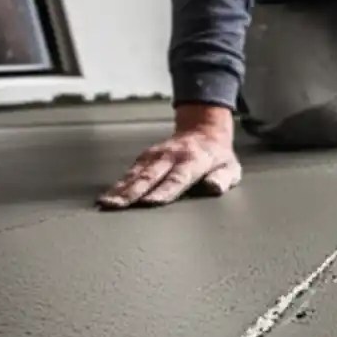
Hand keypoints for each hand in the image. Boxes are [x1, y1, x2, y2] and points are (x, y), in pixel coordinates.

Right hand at [97, 104, 240, 208]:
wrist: (203, 130)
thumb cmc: (218, 157)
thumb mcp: (231, 167)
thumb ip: (223, 178)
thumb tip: (213, 187)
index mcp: (194, 160)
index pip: (177, 178)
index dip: (164, 190)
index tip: (150, 202)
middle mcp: (170, 157)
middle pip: (149, 176)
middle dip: (132, 192)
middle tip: (116, 206)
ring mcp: (155, 156)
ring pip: (136, 174)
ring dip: (119, 189)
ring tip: (105, 203)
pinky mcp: (145, 157)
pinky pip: (130, 172)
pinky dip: (118, 184)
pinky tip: (107, 196)